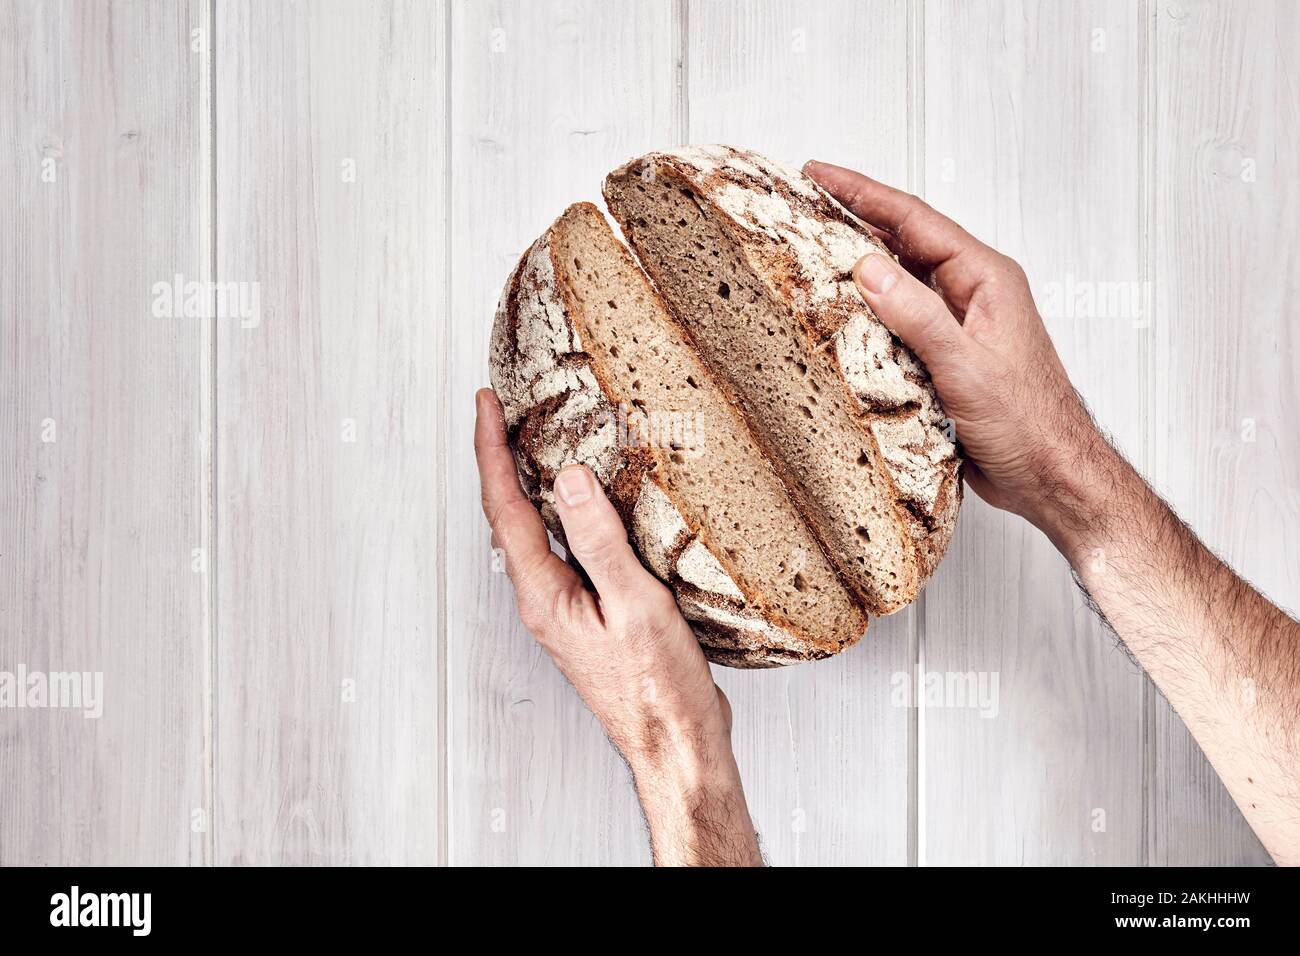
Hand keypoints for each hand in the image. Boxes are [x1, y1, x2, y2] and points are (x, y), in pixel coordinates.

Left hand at [474, 388, 760, 864]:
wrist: (676, 745)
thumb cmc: (658, 689)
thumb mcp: (633, 605)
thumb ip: (598, 541)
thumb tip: (568, 480)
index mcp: (543, 595)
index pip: (504, 507)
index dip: (491, 450)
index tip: (484, 405)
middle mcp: (543, 600)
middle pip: (508, 516)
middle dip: (501, 459)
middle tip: (503, 411)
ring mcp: (563, 609)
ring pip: (534, 533)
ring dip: (528, 484)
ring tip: (535, 442)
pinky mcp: (588, 615)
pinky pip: (564, 550)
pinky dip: (563, 514)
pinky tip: (587, 504)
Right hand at [805, 161, 1119, 549]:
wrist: (1051, 477)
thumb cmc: (1028, 424)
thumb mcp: (966, 366)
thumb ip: (918, 315)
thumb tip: (867, 267)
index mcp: (986, 279)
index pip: (914, 219)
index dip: (863, 193)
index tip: (819, 173)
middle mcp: (971, 294)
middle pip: (904, 242)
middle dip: (854, 219)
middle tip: (804, 201)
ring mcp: (958, 326)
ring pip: (899, 282)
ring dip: (857, 265)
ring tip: (810, 248)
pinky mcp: (945, 358)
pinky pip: (898, 322)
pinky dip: (867, 312)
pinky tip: (839, 314)